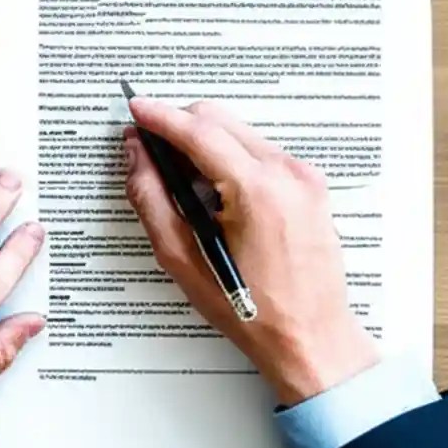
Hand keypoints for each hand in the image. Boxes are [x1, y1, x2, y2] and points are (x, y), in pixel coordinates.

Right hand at [123, 99, 377, 404]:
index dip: (160, 117)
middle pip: (220, 120)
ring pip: (240, 133)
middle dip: (180, 126)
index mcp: (258, 190)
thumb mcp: (183, 259)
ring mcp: (304, 178)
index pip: (199, 131)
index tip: (137, 109)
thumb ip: (151, 199)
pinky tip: (216, 196)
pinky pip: (260, 153)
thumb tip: (137, 157)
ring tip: (185, 188)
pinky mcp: (310, 186)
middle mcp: (287, 174)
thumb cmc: (254, 311)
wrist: (310, 339)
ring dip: (206, 145)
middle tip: (150, 151)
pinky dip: (231, 160)